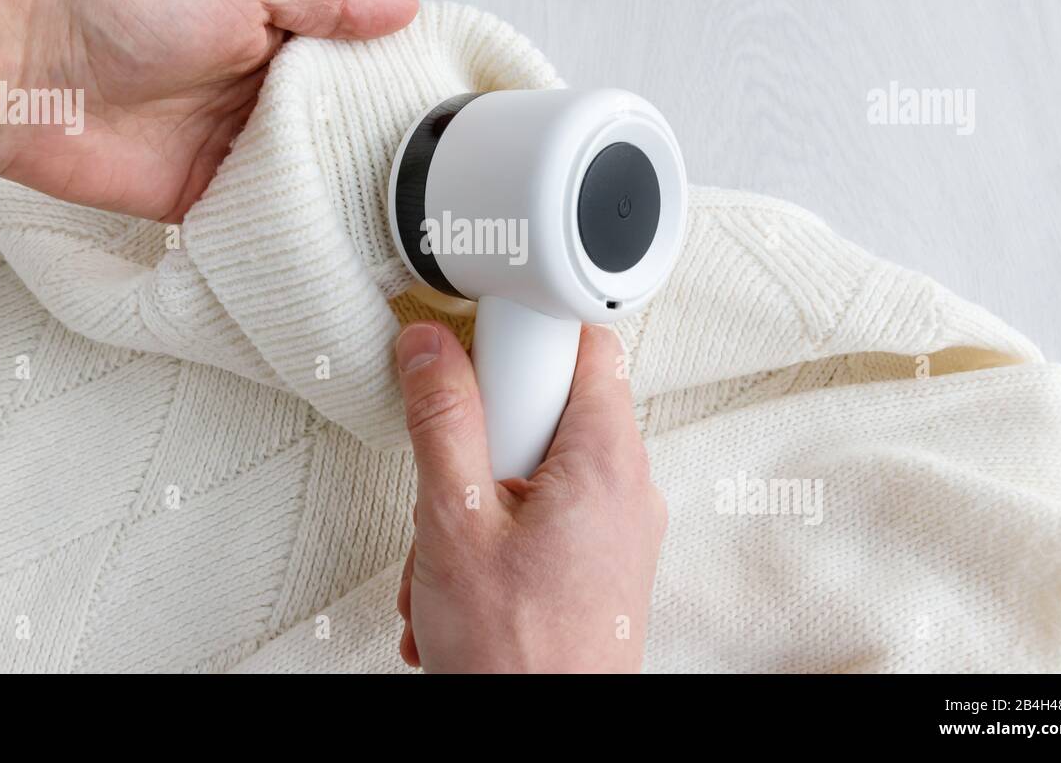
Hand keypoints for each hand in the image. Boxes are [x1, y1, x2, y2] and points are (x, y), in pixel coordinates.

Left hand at [0, 0, 417, 221]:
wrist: (35, 77)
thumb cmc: (125, 12)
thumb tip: (402, 7)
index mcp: (280, 39)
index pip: (359, 68)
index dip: (398, 91)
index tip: (443, 119)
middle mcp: (263, 97)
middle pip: (340, 134)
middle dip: (377, 157)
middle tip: (430, 186)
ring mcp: (237, 151)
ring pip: (309, 184)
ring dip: (339, 200)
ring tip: (394, 226)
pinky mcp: (207, 200)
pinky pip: (263, 224)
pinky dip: (290, 234)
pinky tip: (329, 246)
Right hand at [393, 321, 666, 672]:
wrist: (545, 742)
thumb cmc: (521, 657)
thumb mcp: (456, 522)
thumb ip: (444, 421)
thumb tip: (432, 348)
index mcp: (607, 459)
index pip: (581, 342)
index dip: (520, 338)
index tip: (473, 356)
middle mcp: (628, 487)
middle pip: (546, 411)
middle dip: (478, 446)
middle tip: (452, 489)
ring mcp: (617, 528)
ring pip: (533, 471)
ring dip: (475, 505)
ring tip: (449, 557)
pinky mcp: (600, 561)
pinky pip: (543, 516)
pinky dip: (496, 537)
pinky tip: (466, 580)